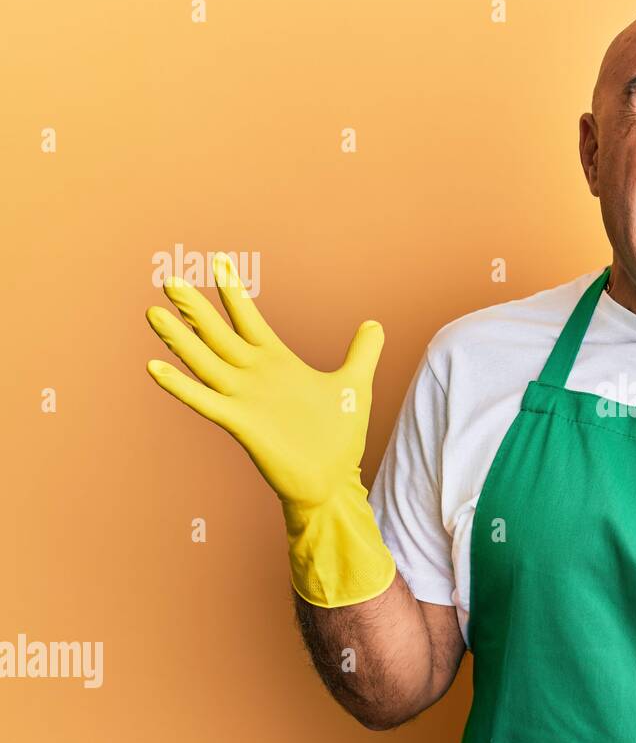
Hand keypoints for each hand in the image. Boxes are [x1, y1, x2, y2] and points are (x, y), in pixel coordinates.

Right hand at [145, 253, 384, 507]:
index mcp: (277, 362)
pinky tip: (155, 367)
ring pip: (205, 361)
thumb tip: (374, 324)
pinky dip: (180, 386)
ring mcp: (244, 399)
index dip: (234, 292)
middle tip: (171, 277)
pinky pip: (205, 401)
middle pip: (218, 334)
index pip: (249, 319)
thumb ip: (361, 353)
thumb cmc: (339, 436)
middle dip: (196, 307)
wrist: (332, 481)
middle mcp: (255, 376)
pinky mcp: (241, 423)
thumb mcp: (354, 384)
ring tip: (154, 313)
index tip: (219, 261)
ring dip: (180, 339)